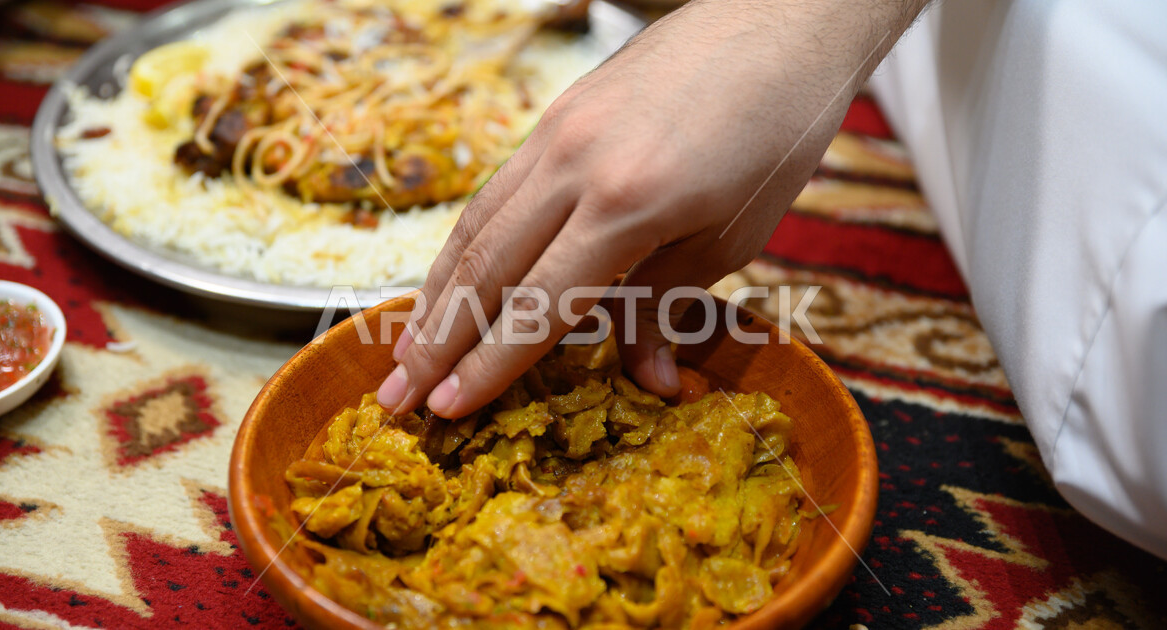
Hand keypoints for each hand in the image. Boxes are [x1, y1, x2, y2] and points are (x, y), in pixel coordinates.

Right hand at [378, 0, 926, 416]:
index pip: (537, 304)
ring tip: (403, 351)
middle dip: (435, 341)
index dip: (488, 365)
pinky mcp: (556, 114)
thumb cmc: (775, 137)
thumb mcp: (732, 236)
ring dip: (434, 294)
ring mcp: (557, 132)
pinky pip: (495, 190)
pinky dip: (465, 243)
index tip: (447, 412)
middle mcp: (574, 166)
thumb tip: (647, 382)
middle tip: (394, 399)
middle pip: (485, 267)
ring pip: (475, 225)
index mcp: (627, 205)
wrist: (778, 24)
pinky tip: (451, 278)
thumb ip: (667, 306)